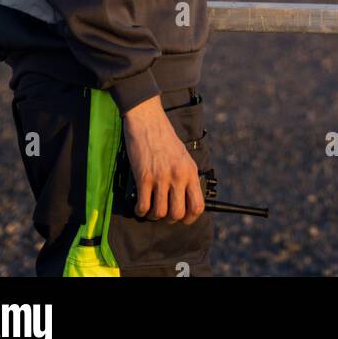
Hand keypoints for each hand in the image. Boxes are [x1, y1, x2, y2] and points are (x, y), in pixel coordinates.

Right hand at [122, 96, 204, 224]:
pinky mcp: (144, 177)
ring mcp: (161, 177)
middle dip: (170, 219)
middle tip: (163, 212)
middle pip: (178, 214)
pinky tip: (139, 205)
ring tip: (150, 208)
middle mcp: (178, 175)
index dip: (190, 218)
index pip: (198, 206)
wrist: (147, 119)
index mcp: (190, 171)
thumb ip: (186, 175)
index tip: (182, 218)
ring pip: (160, 213)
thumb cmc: (164, 136)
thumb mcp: (183, 155)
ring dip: (153, 215)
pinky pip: (143, 206)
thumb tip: (184, 198)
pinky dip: (140, 210)